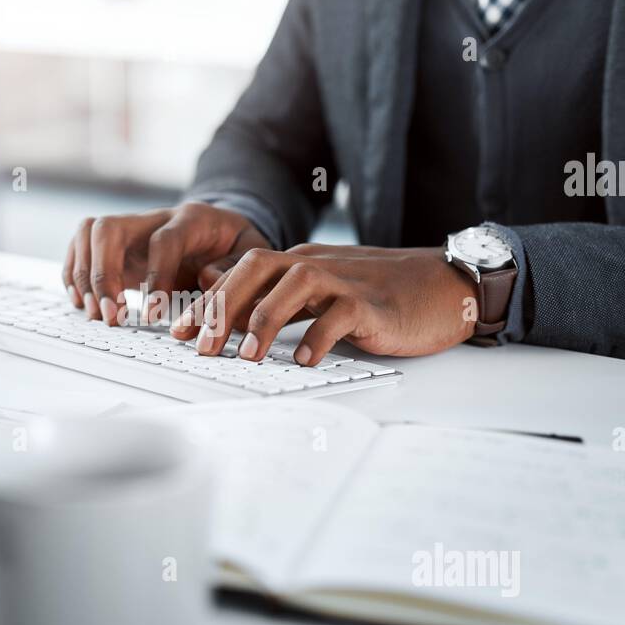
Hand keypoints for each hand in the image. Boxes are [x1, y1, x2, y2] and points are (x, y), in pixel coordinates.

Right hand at [62, 203, 271, 324]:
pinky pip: (80, 247)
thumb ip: (236, 267)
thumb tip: (207, 280)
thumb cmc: (236, 247)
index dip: (156, 277)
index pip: (162, 241)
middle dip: (103, 274)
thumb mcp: (253, 253)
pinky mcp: (115, 246)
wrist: (223, 231)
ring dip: (83, 276)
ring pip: (87, 234)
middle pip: (108, 228)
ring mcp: (130, 229)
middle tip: (111, 315)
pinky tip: (83, 303)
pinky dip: (74, 274)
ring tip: (96, 314)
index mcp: (191, 218)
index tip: (152, 315)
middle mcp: (153, 218)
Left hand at [170, 243, 478, 363]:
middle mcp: (315, 265)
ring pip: (291, 284)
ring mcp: (344, 280)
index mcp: (298, 263)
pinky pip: (339, 315)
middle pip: (255, 270)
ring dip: (262, 320)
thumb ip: (278, 298)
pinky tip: (303, 361)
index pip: (240, 272)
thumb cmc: (382, 295)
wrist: (446, 286)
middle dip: (221, 307)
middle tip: (200, 345)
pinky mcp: (372, 303)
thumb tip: (227, 306)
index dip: (206, 300)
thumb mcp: (322, 294)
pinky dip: (317, 338)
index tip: (178, 331)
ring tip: (245, 357)